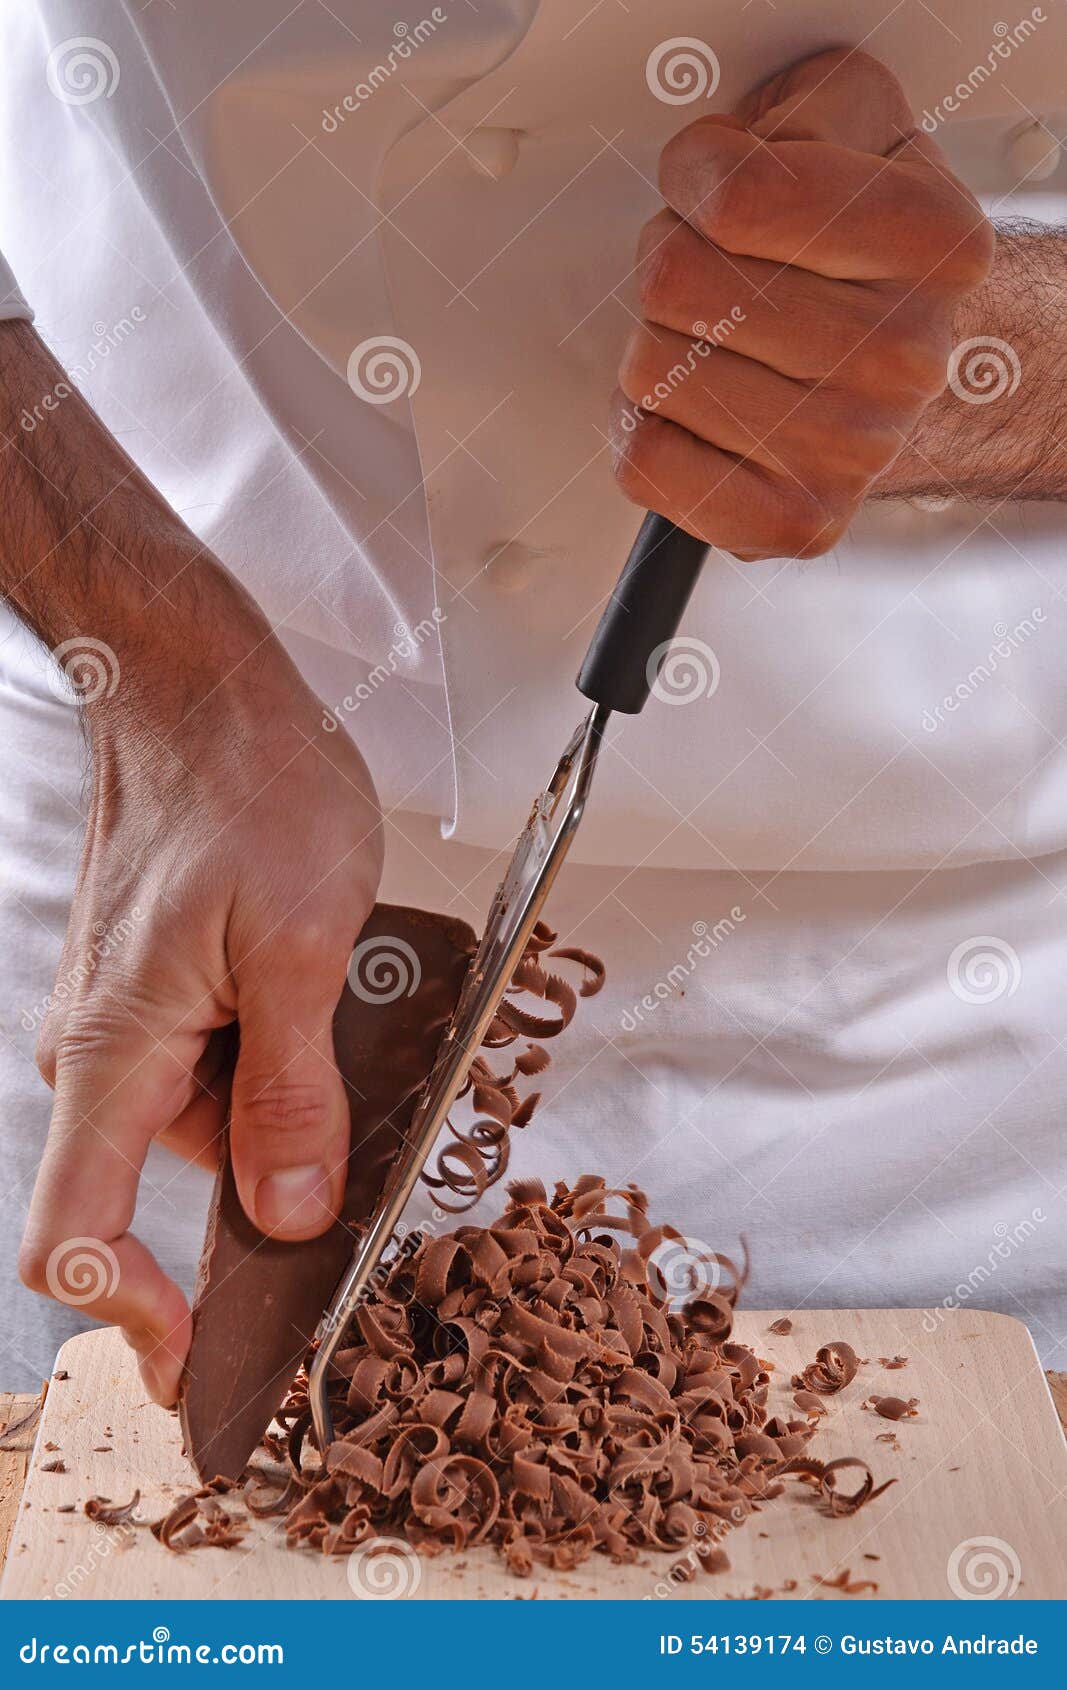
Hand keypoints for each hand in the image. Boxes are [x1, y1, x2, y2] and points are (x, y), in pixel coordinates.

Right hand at [0, 321, 382, 1404]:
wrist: (201, 691)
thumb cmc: (243, 788)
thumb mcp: (301, 949)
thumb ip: (292, 1096)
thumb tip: (284, 1219)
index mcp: (116, 1056)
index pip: (76, 1231)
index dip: (128, 1315)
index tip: (195, 1360)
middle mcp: (106, 1055)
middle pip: (178, 1183)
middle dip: (277, 1180)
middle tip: (367, 1127)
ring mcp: (136, 1023)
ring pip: (218, 1120)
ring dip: (298, 1099)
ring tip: (357, 1006)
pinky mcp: (169, 992)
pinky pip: (226, 1061)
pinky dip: (288, 1054)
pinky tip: (337, 990)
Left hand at [613, 49, 995, 557]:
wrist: (903, 372)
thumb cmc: (860, 254)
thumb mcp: (855, 128)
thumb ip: (796, 108)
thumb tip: (724, 163)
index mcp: (929, 242)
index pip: (737, 196)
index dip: (696, 178)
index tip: (718, 193)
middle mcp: (903, 355)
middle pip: (673, 280)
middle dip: (673, 263)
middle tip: (721, 277)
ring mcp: (851, 449)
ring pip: (649, 369)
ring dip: (661, 346)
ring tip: (718, 345)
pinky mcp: (795, 521)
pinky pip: (646, 463)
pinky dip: (647, 430)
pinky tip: (698, 413)